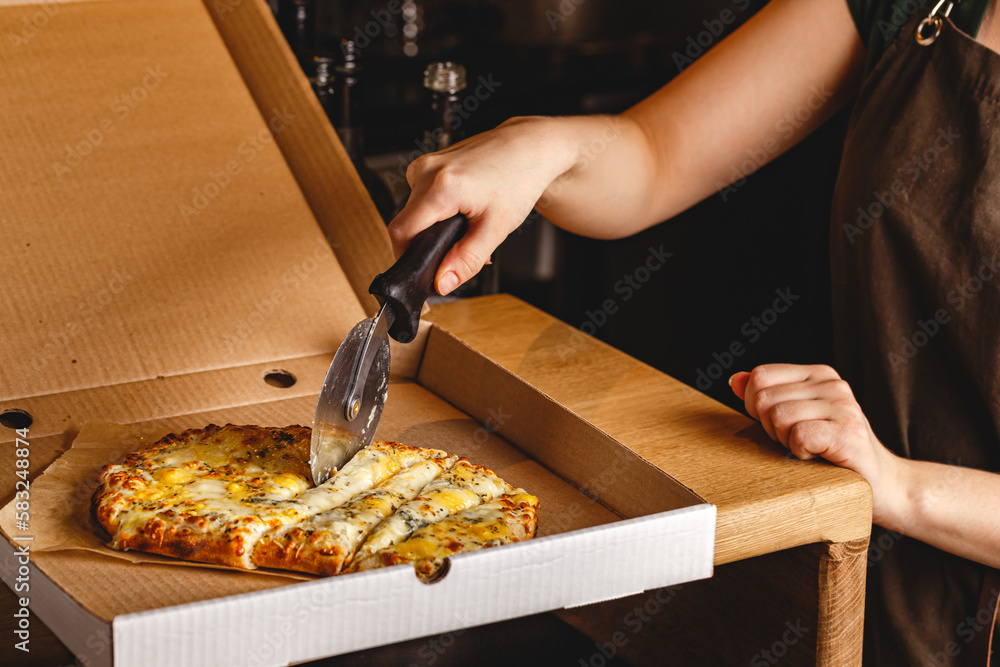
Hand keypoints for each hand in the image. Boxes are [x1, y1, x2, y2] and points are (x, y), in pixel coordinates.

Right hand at [388, 117, 575, 294]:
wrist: (528, 148)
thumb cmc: (518, 180)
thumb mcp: (495, 229)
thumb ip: (466, 260)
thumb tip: (442, 284)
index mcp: (440, 187)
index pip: (401, 232)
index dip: (408, 257)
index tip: (425, 270)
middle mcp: (425, 171)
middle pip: (407, 223)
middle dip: (429, 244)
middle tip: (462, 247)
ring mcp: (425, 164)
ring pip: (415, 211)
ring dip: (434, 228)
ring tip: (468, 225)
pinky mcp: (428, 163)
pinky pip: (422, 197)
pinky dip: (438, 211)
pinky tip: (463, 210)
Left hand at [730, 363, 901, 525]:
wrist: (881, 486)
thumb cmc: (831, 454)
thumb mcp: (795, 419)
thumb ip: (765, 398)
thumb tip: (734, 380)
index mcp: (817, 375)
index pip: (760, 376)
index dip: (755, 406)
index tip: (778, 426)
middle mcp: (832, 384)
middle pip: (764, 398)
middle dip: (770, 428)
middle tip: (797, 442)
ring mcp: (843, 406)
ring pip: (778, 416)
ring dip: (786, 442)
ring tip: (809, 450)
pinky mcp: (848, 432)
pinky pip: (800, 435)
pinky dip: (800, 452)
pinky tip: (817, 457)